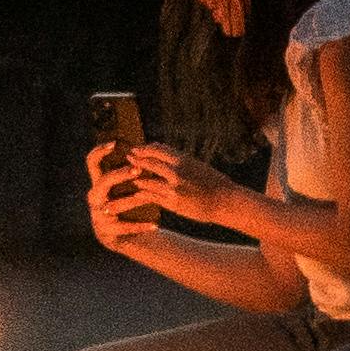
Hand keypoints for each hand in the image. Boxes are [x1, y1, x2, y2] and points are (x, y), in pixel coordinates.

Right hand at [84, 143, 160, 265]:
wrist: (125, 237)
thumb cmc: (130, 206)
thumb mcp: (127, 188)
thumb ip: (130, 172)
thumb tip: (144, 149)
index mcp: (98, 183)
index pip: (92, 162)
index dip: (99, 151)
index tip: (115, 143)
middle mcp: (94, 198)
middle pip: (103, 181)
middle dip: (120, 174)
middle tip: (138, 170)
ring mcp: (97, 215)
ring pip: (116, 205)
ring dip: (135, 200)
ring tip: (151, 197)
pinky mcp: (105, 232)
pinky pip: (124, 227)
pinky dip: (141, 226)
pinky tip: (155, 225)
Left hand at [102, 140, 239, 233]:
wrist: (226, 202)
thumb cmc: (214, 183)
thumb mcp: (197, 166)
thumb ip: (180, 160)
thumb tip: (164, 152)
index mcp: (183, 159)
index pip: (158, 149)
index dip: (145, 148)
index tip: (136, 148)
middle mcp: (177, 171)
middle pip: (149, 162)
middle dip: (135, 159)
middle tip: (126, 157)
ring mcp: (173, 187)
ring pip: (146, 179)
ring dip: (133, 177)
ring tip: (123, 176)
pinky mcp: (172, 202)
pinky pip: (151, 196)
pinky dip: (141, 193)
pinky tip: (135, 192)